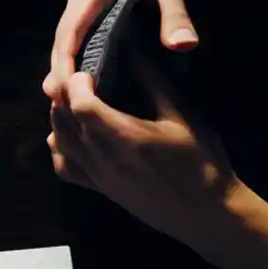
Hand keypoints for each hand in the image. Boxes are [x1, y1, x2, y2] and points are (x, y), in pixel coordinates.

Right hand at [43, 0, 198, 100]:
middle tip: (65, 115)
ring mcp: (84, 8)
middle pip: (60, 48)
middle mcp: (78, 4)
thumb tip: (184, 47)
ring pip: (66, 47)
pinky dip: (78, 64)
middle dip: (60, 78)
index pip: (67, 40)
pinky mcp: (93, 12)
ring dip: (67, 74)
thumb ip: (175, 14)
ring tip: (73, 108)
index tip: (67, 98)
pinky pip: (78, 43)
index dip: (64, 70)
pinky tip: (90, 86)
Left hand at [47, 67, 237, 243]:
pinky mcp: (100, 190)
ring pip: (59, 141)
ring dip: (59, 117)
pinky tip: (74, 134)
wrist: (208, 216)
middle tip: (77, 78)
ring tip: (75, 101)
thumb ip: (155, 85)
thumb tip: (134, 52)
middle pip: (63, 120)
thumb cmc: (202, 165)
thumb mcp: (183, 119)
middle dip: (64, 94)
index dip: (76, 82)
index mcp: (124, 138)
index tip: (86, 69)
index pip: (80, 105)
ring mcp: (98, 177)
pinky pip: (64, 167)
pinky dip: (60, 146)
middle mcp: (103, 159)